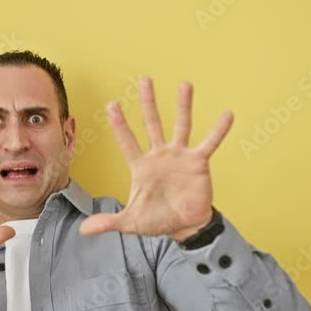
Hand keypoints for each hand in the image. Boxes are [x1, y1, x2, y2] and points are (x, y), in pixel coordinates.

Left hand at [78, 77, 233, 240]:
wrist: (184, 227)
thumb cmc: (156, 221)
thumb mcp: (130, 222)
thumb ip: (108, 222)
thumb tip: (83, 231)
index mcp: (141, 166)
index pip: (127, 141)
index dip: (120, 124)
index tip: (111, 104)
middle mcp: (160, 155)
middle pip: (152, 123)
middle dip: (148, 102)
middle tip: (145, 80)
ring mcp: (180, 156)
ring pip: (181, 125)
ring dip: (183, 106)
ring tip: (185, 84)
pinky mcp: (198, 162)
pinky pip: (210, 143)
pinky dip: (218, 130)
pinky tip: (227, 115)